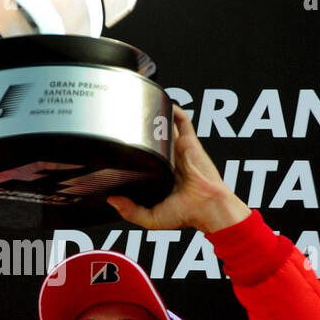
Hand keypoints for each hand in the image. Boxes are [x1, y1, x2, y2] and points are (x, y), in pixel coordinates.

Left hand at [106, 105, 249, 232]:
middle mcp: (168, 160)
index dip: (130, 151)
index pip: (143, 159)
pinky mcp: (189, 142)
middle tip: (121, 121)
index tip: (114, 147)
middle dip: (138, 130)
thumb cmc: (186, 214)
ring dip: (154, 116)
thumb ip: (130, 212)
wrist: (208, 206)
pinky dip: (174, 109)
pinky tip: (161, 101)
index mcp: (160, 176)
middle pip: (151, 139)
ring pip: (164, 127)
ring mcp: (178, 149)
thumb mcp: (152, 218)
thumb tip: (111, 200)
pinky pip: (182, 120)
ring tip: (136, 107)